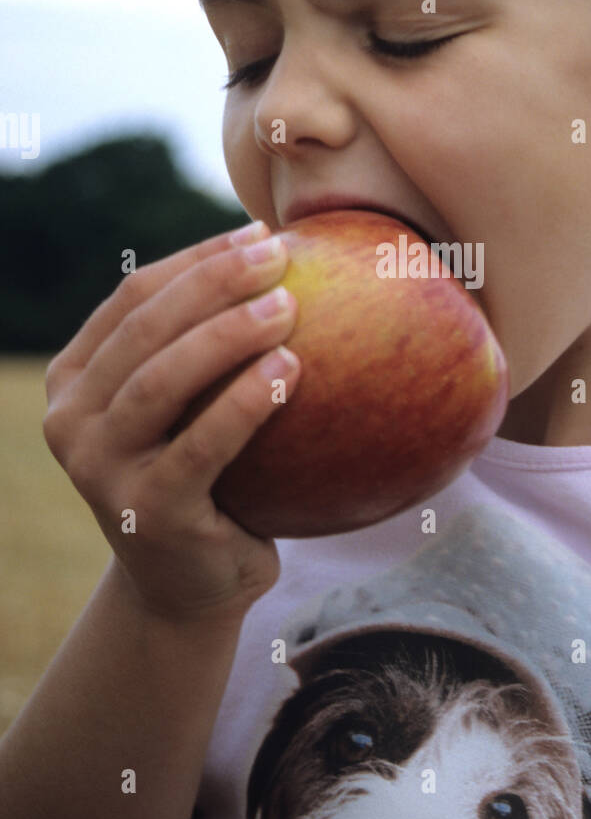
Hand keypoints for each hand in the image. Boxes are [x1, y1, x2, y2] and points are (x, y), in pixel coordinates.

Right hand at [42, 222, 300, 625]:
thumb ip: (202, 345)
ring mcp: (99, 469)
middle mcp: (70, 420)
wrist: (192, 585)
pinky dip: (246, 401)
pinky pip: (201, 445)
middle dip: (214, 281)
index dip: (197, 258)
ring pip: (162, 379)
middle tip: (279, 256)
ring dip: (228, 333)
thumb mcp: (185, 406)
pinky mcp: (145, 510)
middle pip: (145, 328)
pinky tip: (292, 367)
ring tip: (289, 304)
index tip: (263, 232)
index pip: (133, 297)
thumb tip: (286, 250)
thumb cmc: (206, 478)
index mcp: (75, 379)